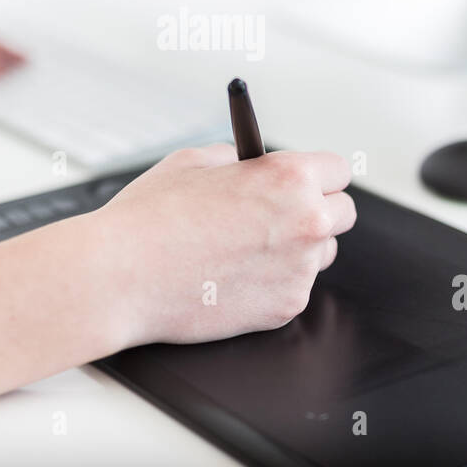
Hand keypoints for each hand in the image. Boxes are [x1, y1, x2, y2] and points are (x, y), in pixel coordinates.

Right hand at [88, 145, 355, 346]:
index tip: (304, 182)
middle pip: (343, 213)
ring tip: (247, 248)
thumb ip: (237, 159)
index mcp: (289, 177)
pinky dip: (273, 284)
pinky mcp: (285, 307)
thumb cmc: (150, 217)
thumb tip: (252, 165)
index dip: (316, 175)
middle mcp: (305, 222)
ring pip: (321, 254)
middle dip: (316, 210)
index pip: (338, 170)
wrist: (123, 275)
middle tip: (281, 214)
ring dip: (298, 249)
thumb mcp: (193, 161)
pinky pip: (294, 288)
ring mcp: (299, 269)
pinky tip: (233, 276)